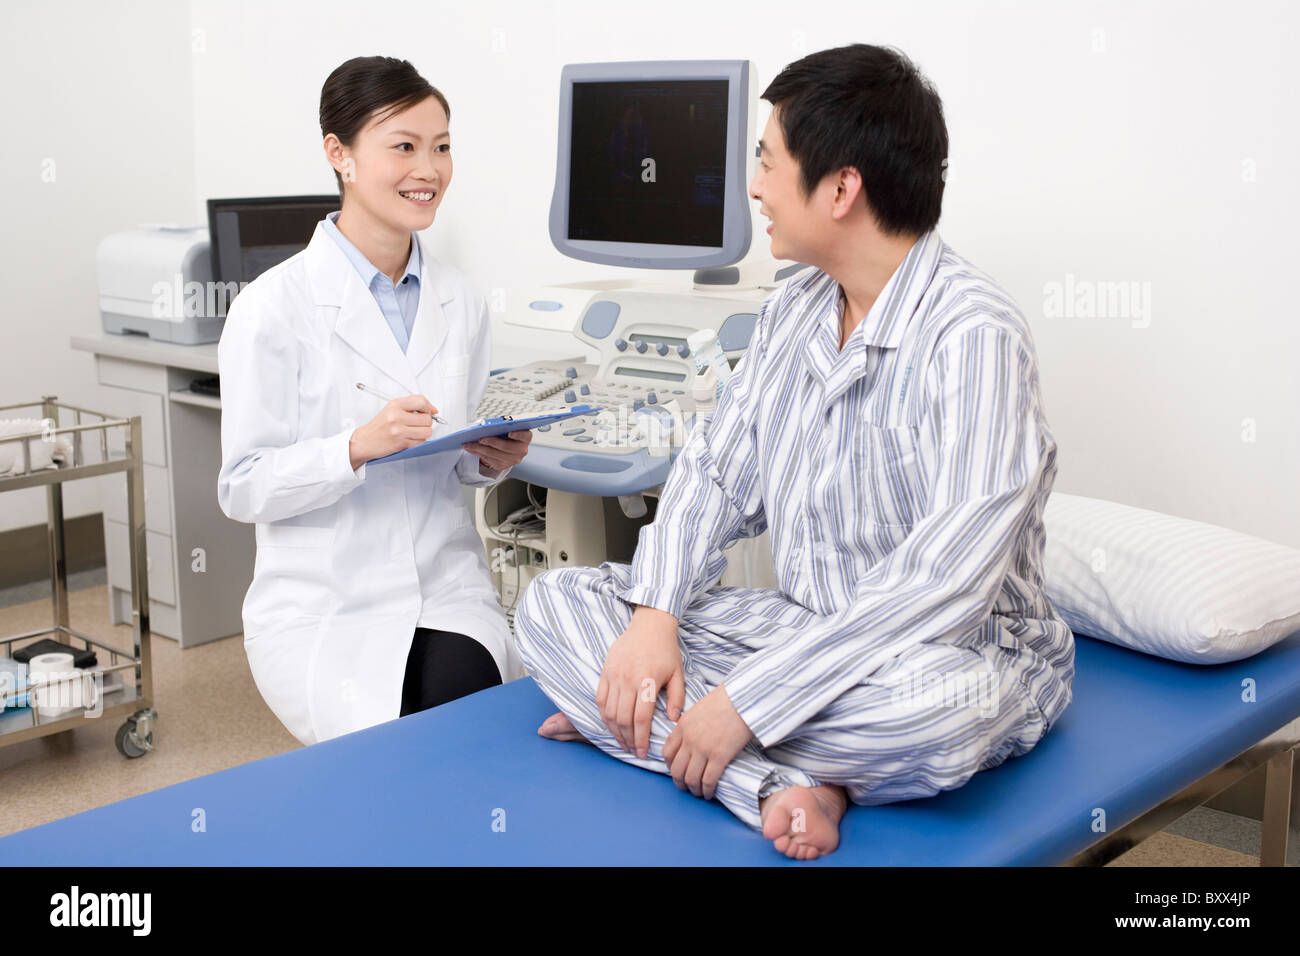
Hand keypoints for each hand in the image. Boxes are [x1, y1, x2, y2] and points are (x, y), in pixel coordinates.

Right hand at [349, 395, 435, 467]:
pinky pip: (421, 442)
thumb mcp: (392, 409)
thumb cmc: (380, 426)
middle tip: (417, 424)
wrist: (365, 441)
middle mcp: (396, 416)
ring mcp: (398, 430)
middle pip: (427, 418)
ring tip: (413, 432)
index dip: (428, 407)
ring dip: (423, 433)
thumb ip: (412, 407)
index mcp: (395, 405)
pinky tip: (409, 439)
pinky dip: (418, 441)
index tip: (428, 412)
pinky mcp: (401, 443)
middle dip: (426, 422)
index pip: (421, 400)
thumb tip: (434, 410)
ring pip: (427, 431)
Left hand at [462, 429, 531, 472]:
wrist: (506, 446)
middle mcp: (521, 450)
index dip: (518, 435)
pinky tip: (470, 448)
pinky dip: (477, 453)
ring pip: (494, 454)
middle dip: (491, 442)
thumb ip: (502, 425)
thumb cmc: (506, 433)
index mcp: (525, 438)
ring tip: (468, 444)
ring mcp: (513, 460)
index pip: (525, 436)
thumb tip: (486, 426)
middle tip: (480, 439)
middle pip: (506, 447)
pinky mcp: (503, 465)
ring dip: (479, 449)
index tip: (510, 433)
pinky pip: (488, 460)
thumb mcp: (507, 427)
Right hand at [596, 606, 684, 758]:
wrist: (649, 624)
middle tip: (633, 751)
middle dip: (628, 739)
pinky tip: (610, 725)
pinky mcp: (606, 671)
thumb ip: (677, 698)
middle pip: (623, 719)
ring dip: (614, 731)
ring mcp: (614, 675)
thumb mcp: (678, 673)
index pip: (641, 718)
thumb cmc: (666, 650)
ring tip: (622, 742)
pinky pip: (600, 699)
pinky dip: (603, 715)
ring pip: (609, 712)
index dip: (641, 739)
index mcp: (648, 681)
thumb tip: (673, 720)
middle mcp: (628, 679)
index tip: (642, 752)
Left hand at [662, 684, 755, 800]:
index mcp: (682, 726)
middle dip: (680, 782)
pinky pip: (708, 780)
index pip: (667, 752)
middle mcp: (689, 739)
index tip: (677, 771)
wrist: (743, 698)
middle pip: (676, 769)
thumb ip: (691, 725)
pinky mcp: (719, 756)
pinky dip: (707, 790)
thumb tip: (692, 740)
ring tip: (700, 793)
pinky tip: (710, 793)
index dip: (670, 766)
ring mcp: (703, 749)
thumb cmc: (726, 701)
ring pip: (691, 778)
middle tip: (686, 786)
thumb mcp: (699, 709)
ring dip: (694, 789)